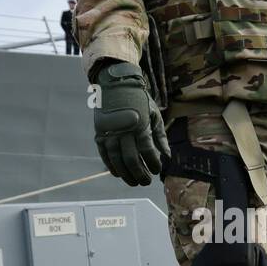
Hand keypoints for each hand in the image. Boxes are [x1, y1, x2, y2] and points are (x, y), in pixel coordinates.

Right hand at [91, 61, 169, 185]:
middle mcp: (123, 130)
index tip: (157, 170)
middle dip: (140, 174)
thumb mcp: (154, 114)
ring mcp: (110, 132)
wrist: (116, 83)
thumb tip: (167, 156)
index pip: (147, 151)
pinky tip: (118, 174)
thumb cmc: (139, 100)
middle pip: (131, 159)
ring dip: (126, 174)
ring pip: (117, 160)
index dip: (153, 163)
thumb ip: (160, 137)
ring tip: (134, 182)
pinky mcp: (100, 133)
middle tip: (146, 182)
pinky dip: (111, 166)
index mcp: (140, 124)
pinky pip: (105, 155)